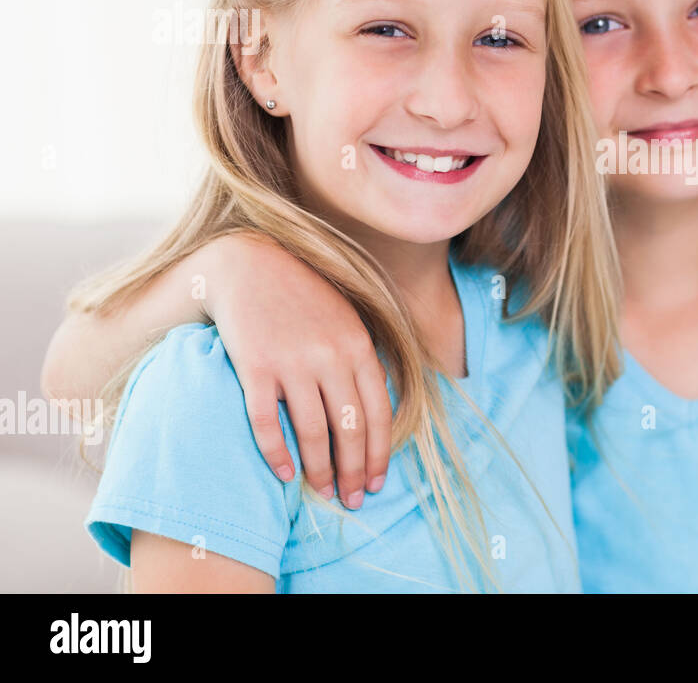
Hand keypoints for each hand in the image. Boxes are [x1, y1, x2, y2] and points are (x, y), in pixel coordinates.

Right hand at [200, 231, 391, 507]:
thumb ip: (360, 362)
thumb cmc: (302, 297)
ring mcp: (292, 363)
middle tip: (352, 501)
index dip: (379, 453)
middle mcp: (330, 357)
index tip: (376, 482)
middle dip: (353, 471)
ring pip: (312, 432)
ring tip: (322, 494)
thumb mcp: (345, 321)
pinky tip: (282, 473)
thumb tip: (373, 413)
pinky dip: (276, 452)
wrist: (249, 265)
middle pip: (349, 429)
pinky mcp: (255, 367)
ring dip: (319, 470)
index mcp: (358, 347)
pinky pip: (266, 422)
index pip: (378, 413)